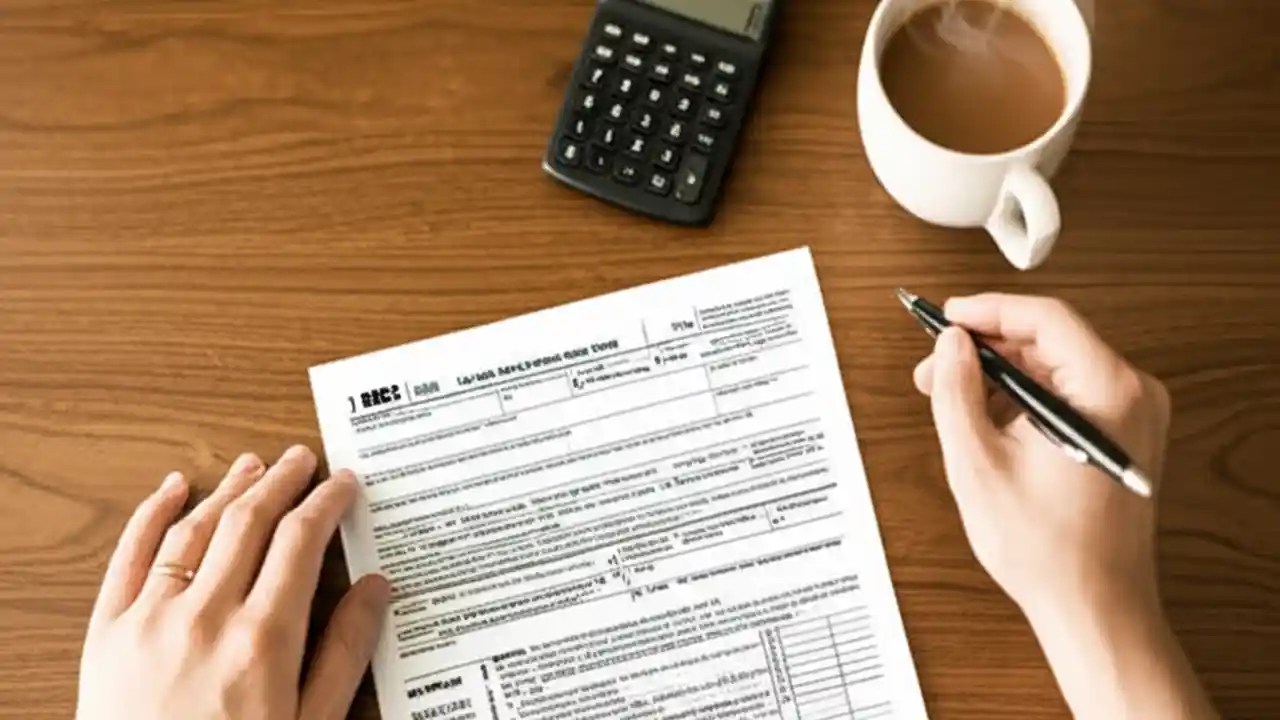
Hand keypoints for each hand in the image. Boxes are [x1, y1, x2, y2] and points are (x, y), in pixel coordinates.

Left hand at [77, 446, 389, 719]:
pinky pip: (129, 555)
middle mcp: (207, 617)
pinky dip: (151, 513)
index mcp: (264, 640)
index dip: (326, 502)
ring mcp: (151, 620)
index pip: (302, 541)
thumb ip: (344, 654)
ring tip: (255, 466)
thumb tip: (377, 591)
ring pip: (196, 527)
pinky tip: (174, 489)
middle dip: (283, 481)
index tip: (342, 485)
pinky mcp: (107, 632)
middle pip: (251, 520)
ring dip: (230, 488)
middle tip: (304, 460)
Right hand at [912, 294, 1171, 620]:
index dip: (988, 310)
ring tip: (949, 394)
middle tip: (935, 364)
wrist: (1092, 605)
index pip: (1045, 318)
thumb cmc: (1047, 549)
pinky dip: (1022, 398)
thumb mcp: (978, 461)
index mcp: (1107, 392)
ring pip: (1054, 367)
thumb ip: (957, 391)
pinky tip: (983, 418)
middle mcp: (1131, 396)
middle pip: (1049, 340)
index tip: (947, 316)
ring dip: (1000, 374)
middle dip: (985, 347)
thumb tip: (950, 344)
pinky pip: (1066, 394)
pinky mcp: (1121, 436)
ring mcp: (1132, 417)